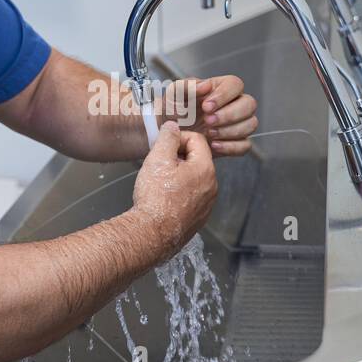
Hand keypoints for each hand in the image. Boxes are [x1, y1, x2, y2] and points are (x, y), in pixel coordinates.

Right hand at [131, 121, 217, 253]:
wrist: (150, 234)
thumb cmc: (154, 198)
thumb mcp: (158, 159)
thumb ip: (167, 138)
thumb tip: (173, 127)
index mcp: (205, 169)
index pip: (197, 140)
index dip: (178, 138)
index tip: (163, 146)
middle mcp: (211, 186)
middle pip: (196, 159)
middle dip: (177, 157)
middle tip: (158, 164)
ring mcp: (207, 204)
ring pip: (194, 179)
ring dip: (178, 175)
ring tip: (159, 183)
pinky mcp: (199, 217)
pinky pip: (192, 196)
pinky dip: (179, 193)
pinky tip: (164, 199)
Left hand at [158, 75, 257, 156]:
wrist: (169, 135)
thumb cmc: (172, 111)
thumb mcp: (173, 96)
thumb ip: (187, 86)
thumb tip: (205, 85)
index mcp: (220, 88)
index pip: (235, 84)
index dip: (224, 95)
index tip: (206, 106)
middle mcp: (233, 104)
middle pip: (249, 104)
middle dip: (230, 114)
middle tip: (208, 121)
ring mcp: (237, 124)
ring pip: (251, 124)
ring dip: (231, 130)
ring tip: (209, 133)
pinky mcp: (235, 143)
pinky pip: (245, 145)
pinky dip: (231, 147)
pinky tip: (213, 145)